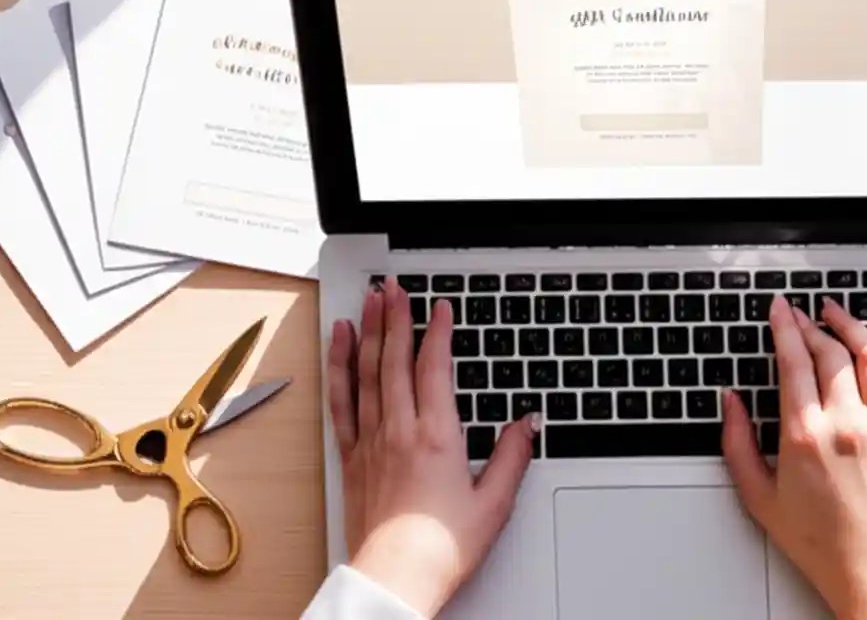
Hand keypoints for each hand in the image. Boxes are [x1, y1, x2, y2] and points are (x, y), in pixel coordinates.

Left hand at [326, 278, 539, 617]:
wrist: (395, 579)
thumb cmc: (442, 549)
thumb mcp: (494, 503)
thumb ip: (512, 456)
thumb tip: (527, 423)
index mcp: (437, 437)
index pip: (434, 368)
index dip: (437, 331)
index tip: (439, 306)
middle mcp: (399, 431)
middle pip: (394, 359)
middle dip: (395, 317)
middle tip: (394, 287)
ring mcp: (371, 441)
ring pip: (366, 372)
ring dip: (367, 331)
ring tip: (367, 300)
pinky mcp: (352, 457)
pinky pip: (343, 400)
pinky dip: (339, 367)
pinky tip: (339, 345)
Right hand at [720, 296, 866, 619]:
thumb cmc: (815, 537)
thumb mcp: (757, 493)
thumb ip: (736, 442)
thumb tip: (730, 401)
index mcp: (804, 435)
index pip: (793, 361)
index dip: (784, 327)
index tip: (779, 309)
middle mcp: (845, 423)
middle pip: (829, 352)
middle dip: (810, 323)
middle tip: (799, 313)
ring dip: (851, 325)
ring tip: (836, 312)